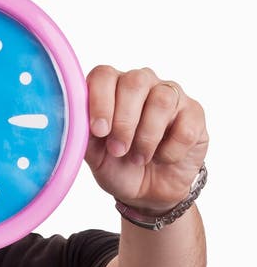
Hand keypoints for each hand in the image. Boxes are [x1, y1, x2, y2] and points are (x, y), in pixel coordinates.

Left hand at [84, 65, 207, 213]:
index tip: (99, 131)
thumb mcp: (94, 157)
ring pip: (161, 100)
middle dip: (124, 122)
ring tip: (139, 158)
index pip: (103, 74)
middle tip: (118, 150)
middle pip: (134, 82)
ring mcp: (171, 95)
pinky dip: (171, 150)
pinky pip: (185, 125)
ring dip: (147, 137)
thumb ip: (82, 136)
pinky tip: (163, 158)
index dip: (100, 101)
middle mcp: (142, 84)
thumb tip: (72, 122)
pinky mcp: (194, 114)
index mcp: (112, 89)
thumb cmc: (118, 167)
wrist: (149, 192)